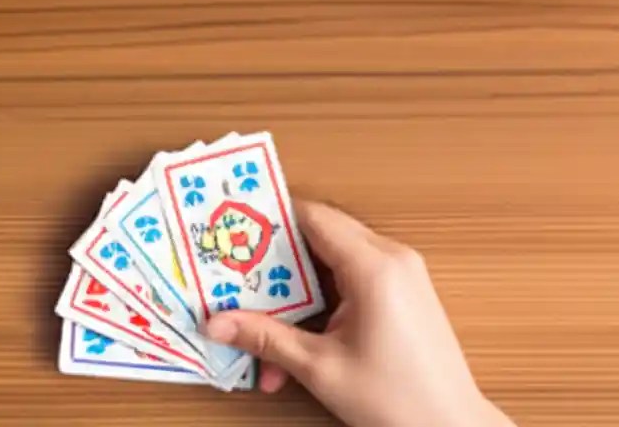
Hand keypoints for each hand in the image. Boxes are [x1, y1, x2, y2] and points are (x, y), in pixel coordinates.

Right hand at [204, 202, 512, 426]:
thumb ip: (264, 338)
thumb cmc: (401, 401)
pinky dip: (317, 299)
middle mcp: (392, 260)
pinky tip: (293, 331)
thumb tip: (217, 323)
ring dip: (294, 287)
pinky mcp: (401, 293)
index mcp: (374, 268)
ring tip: (260, 314)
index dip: (268, 218)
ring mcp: (400, 275)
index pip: (311, 217)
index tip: (233, 227)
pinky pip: (348, 278)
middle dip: (273, 258)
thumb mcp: (320, 368)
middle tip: (234, 270)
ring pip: (329, 261)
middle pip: (317, 234)